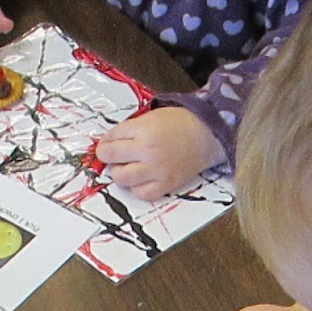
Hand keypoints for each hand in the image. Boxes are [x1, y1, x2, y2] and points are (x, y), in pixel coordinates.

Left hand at [94, 108, 224, 200]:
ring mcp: (157, 170)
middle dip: (109, 157)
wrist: (206, 134)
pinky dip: (137, 188)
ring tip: (127, 167)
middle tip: (114, 157)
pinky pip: (141, 193)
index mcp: (144, 129)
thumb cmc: (180, 124)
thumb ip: (129, 130)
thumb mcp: (151, 117)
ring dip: (120, 173)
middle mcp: (148, 151)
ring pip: (122, 178)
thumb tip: (108, 143)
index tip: (107, 144)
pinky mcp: (166, 184)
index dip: (106, 142)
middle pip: (112, 158)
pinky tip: (141, 179)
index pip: (111, 138)